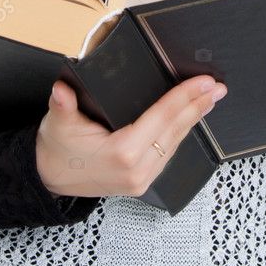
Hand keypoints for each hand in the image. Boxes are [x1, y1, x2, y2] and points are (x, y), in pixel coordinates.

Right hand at [36, 75, 227, 199]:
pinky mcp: (141, 182)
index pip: (161, 118)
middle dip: (198, 106)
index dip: (184, 97)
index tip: (203, 82)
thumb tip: (61, 89)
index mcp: (121, 153)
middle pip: (174, 131)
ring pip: (174, 144)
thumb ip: (62, 104)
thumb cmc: (56, 150)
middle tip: (217, 87)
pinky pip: (167, 154)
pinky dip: (179, 134)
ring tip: (209, 99)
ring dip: (193, 120)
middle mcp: (136, 170)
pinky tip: (189, 120)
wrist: (48, 179)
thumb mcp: (58, 123)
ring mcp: (141, 180)